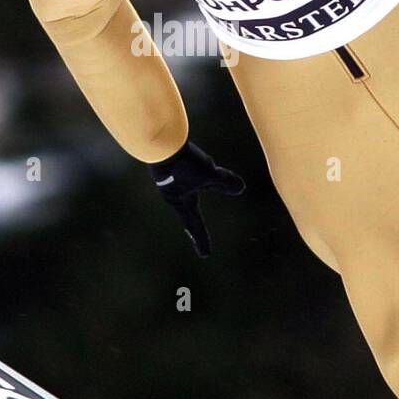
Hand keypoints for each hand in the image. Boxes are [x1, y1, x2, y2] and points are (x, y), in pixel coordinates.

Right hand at [147, 140, 245, 257]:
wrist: (157, 142)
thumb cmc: (182, 162)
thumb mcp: (208, 173)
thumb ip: (224, 181)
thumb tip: (241, 188)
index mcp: (181, 201)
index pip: (194, 225)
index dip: (202, 239)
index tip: (205, 255)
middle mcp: (173, 193)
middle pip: (186, 212)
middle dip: (192, 225)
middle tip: (194, 236)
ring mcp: (168, 179)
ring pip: (182, 193)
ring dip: (188, 201)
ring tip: (192, 203)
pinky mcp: (167, 165)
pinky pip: (179, 176)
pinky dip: (185, 180)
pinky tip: (183, 173)